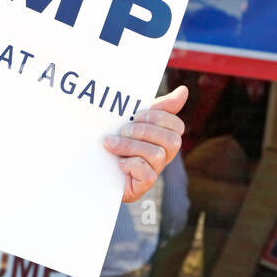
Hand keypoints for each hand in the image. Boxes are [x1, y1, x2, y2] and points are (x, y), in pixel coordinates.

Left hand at [103, 85, 187, 202]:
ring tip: (111, 144)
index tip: (135, 116)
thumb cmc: (116, 139)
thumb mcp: (133, 119)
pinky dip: (131, 165)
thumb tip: (184, 90)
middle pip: (172, 141)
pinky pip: (148, 173)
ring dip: (131, 146)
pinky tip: (119, 163)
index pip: (176, 126)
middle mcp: (164, 156)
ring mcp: (154, 171)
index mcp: (164, 137)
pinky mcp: (142, 186)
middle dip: (144, 131)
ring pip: (157, 155)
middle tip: (122, 130)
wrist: (92, 167)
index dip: (158, 118)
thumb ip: (158, 107)